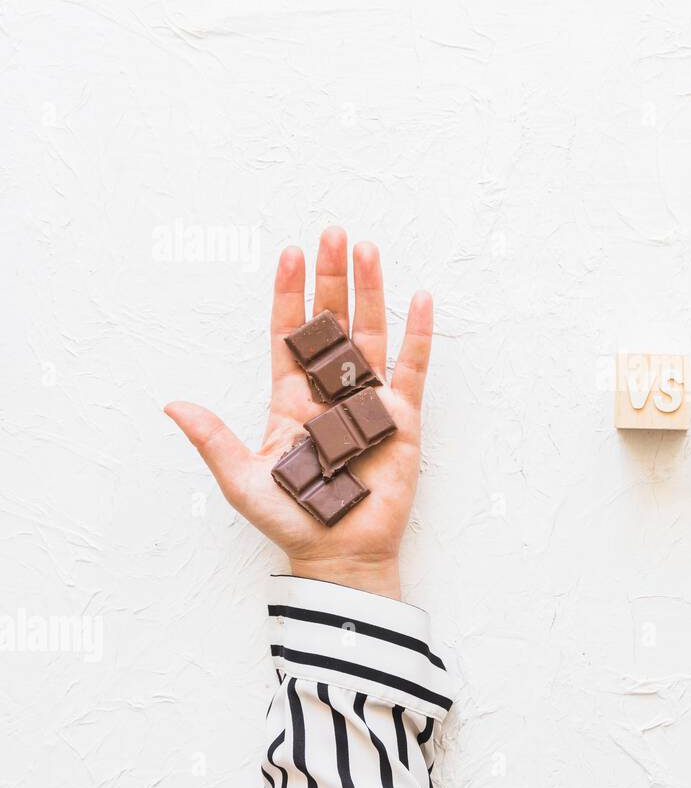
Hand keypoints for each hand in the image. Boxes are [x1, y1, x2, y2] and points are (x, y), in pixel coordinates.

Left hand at [165, 227, 432, 600]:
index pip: (290, 335)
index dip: (290, 294)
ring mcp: (369, 401)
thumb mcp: (242, 478)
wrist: (339, 553)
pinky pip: (412, 369)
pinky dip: (418, 334)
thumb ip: (212, 438)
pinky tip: (420, 300)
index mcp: (291, 399)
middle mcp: (332, 392)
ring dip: (370, 291)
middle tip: (332, 233)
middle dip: (331, 277)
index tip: (292, 253)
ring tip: (367, 249)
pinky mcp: (402, 419)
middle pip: (332, 322)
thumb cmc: (290, 520)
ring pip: (371, 333)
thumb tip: (172, 404)